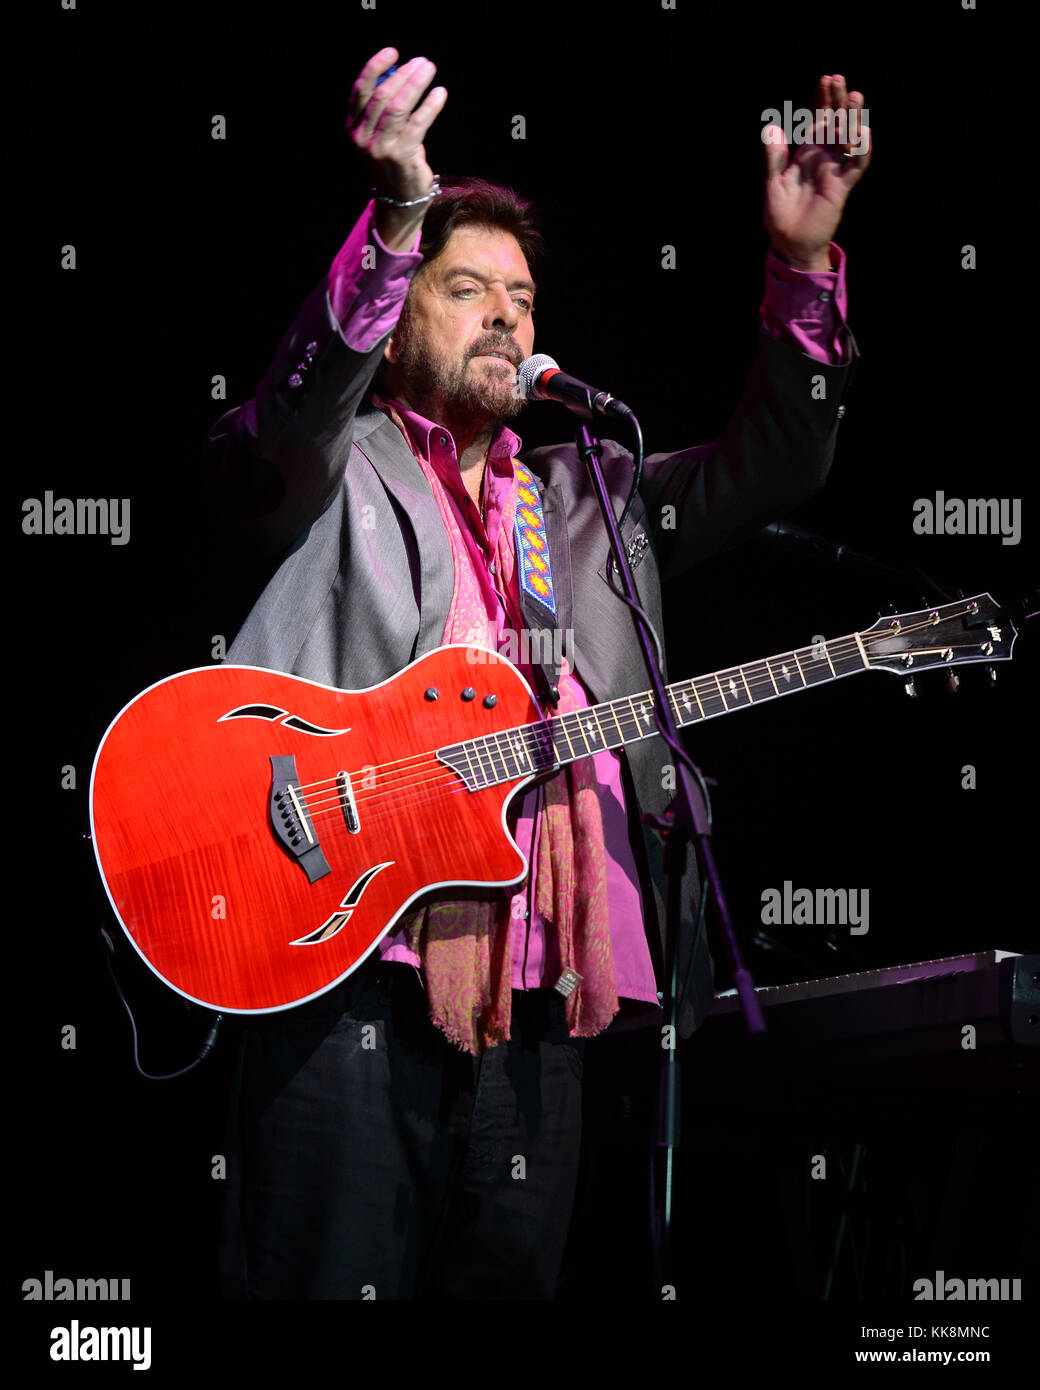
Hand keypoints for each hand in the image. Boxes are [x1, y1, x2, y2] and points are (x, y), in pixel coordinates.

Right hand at [346, 48, 446, 248]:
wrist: (400, 201)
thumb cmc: (394, 160)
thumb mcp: (380, 134)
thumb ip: (383, 108)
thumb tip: (401, 72)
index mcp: (353, 129)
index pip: (360, 90)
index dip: (375, 66)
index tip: (393, 52)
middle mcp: (362, 139)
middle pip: (381, 95)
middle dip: (403, 74)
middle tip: (423, 62)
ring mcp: (380, 150)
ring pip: (398, 107)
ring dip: (416, 84)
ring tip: (429, 70)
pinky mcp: (401, 157)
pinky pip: (418, 124)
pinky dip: (430, 105)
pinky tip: (440, 93)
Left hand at [763, 74, 871, 269]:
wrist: (790, 243)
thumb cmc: (780, 215)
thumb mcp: (773, 183)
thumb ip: (775, 157)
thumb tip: (772, 127)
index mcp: (807, 153)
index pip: (818, 120)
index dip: (822, 100)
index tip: (826, 79)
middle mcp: (824, 158)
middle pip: (835, 123)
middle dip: (838, 102)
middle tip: (839, 79)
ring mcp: (835, 170)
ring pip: (849, 139)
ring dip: (852, 119)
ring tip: (854, 97)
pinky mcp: (842, 187)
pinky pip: (856, 166)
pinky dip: (861, 150)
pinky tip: (862, 133)